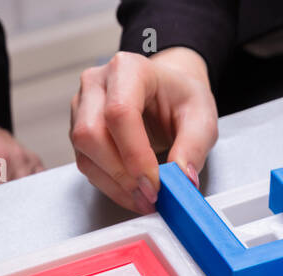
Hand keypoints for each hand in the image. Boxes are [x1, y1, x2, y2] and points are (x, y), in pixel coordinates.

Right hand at [69, 48, 217, 212]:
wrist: (168, 95)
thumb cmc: (181, 98)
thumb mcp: (202, 117)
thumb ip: (194, 147)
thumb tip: (181, 178)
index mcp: (128, 69)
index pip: (119, 113)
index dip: (135, 155)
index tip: (155, 183)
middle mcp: (97, 84)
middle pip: (91, 134)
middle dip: (122, 174)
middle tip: (151, 195)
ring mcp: (82, 107)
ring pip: (84, 153)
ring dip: (115, 184)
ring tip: (145, 198)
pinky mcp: (80, 132)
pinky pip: (86, 165)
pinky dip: (110, 186)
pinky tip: (133, 192)